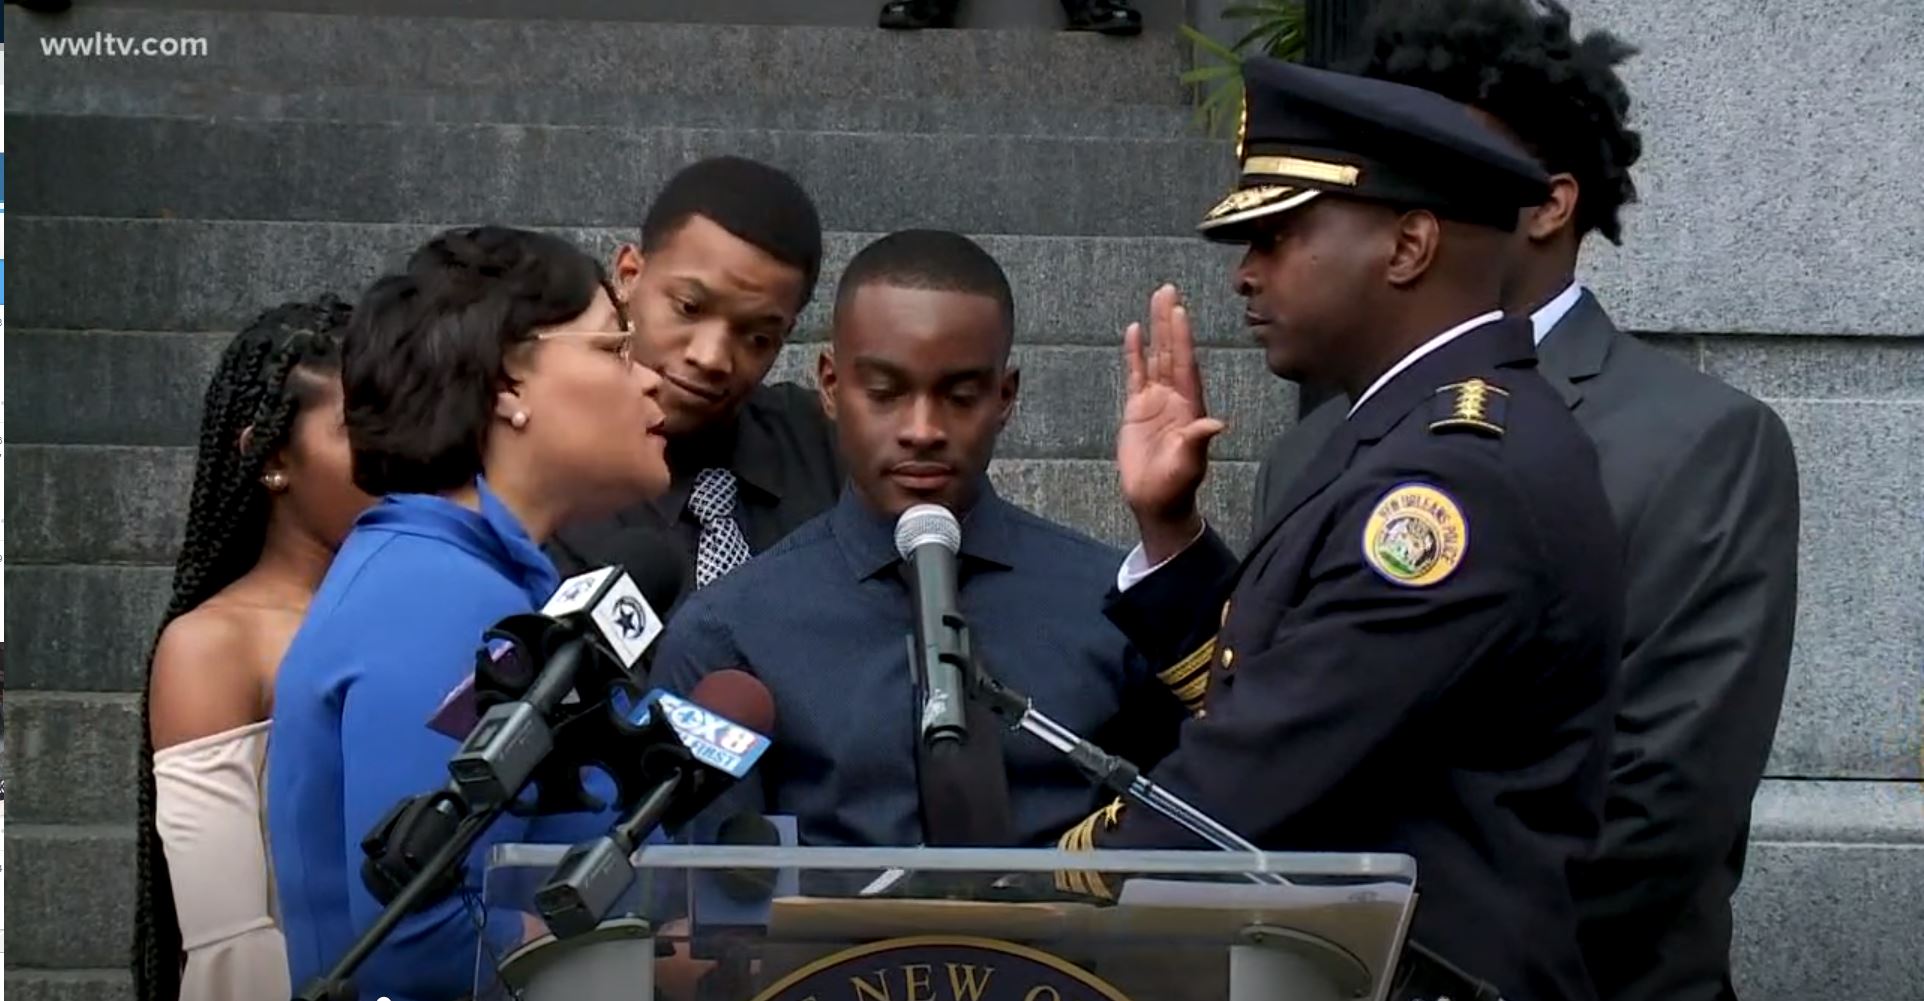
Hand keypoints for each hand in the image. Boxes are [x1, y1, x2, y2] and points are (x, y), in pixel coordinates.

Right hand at [1117, 285, 1224, 556]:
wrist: (1155, 500)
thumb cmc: (1176, 485)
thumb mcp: (1189, 464)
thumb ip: (1198, 441)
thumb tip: (1216, 424)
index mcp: (1190, 406)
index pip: (1185, 364)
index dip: (1182, 337)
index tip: (1180, 310)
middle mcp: (1175, 396)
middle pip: (1172, 350)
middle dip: (1170, 321)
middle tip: (1168, 289)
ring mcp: (1156, 400)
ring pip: (1156, 356)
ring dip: (1156, 329)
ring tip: (1155, 299)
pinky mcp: (1137, 409)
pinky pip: (1135, 374)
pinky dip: (1135, 353)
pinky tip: (1133, 331)